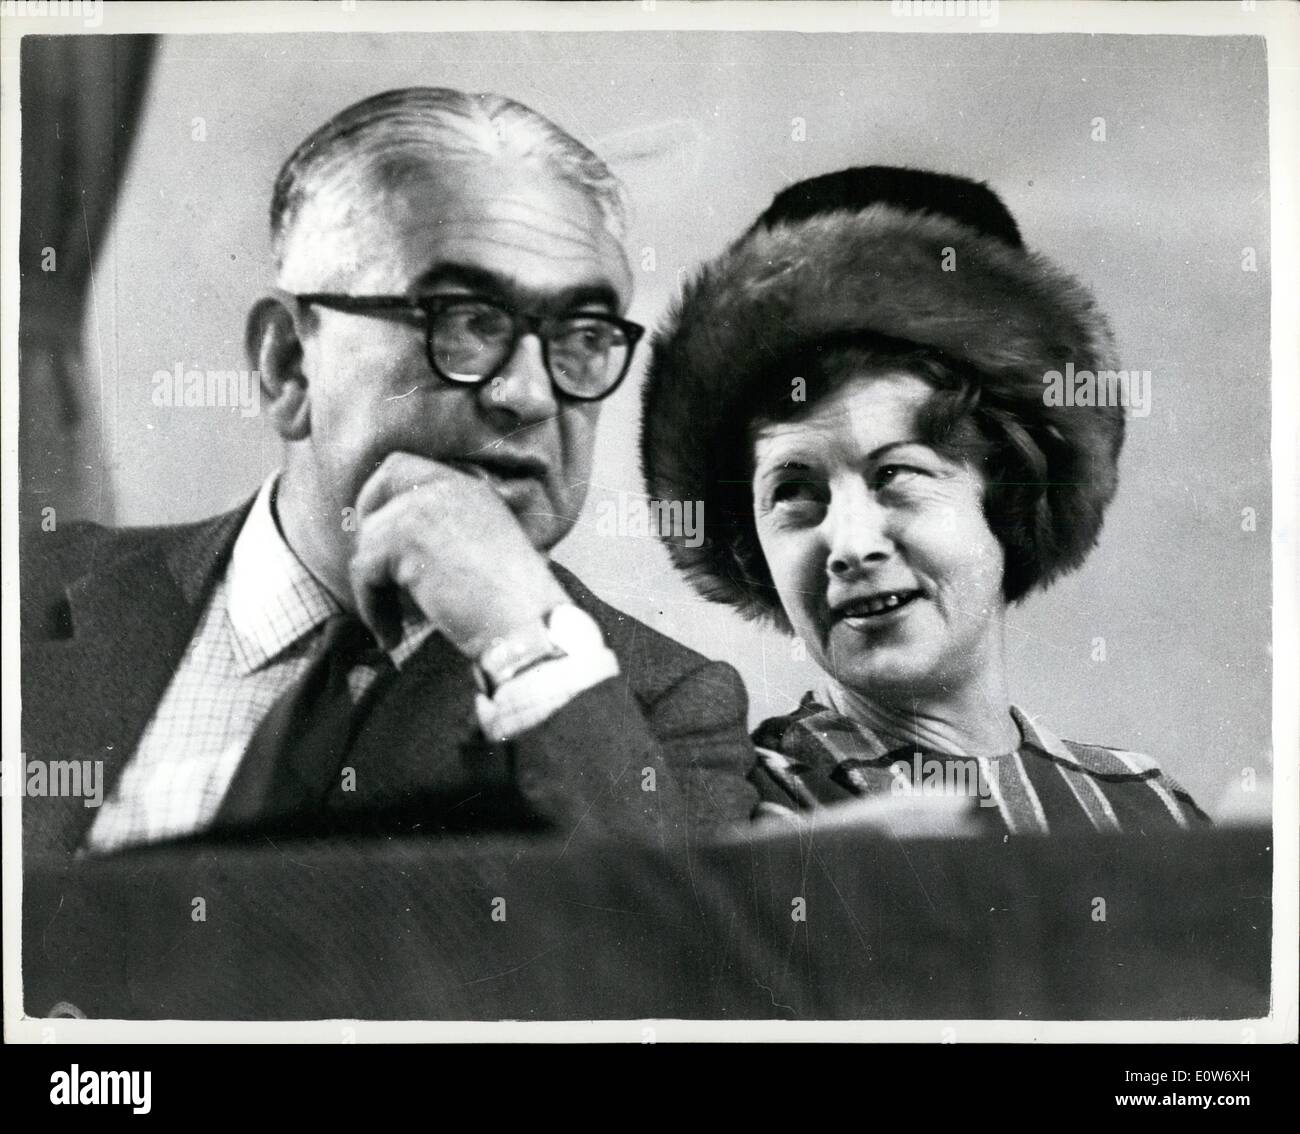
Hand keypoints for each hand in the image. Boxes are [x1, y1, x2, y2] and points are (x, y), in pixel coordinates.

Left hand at [349, 451, 569, 657]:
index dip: (380, 496)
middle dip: (366, 525)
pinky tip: (392, 634)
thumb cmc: (512, 607)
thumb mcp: (483, 552)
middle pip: (380, 484)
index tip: (377, 535)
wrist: (526, 625)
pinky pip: (364, 571)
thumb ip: (445, 535)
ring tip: (393, 625)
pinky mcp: (406, 538)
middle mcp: (448, 488)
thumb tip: (397, 553)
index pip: (403, 466)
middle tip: (370, 571)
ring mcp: (425, 508)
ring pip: (368, 539)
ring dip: (372, 587)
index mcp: (470, 488)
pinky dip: (371, 607)